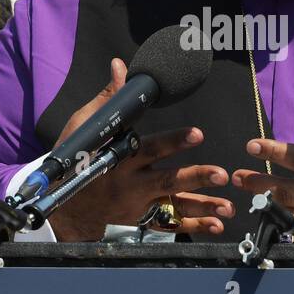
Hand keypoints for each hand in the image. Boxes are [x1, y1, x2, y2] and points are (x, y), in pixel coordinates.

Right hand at [46, 58, 232, 240]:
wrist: (65, 205)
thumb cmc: (77, 159)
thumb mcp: (85, 127)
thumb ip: (108, 100)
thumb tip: (119, 66)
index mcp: (120, 158)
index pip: (150, 147)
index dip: (174, 141)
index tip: (198, 134)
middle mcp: (131, 184)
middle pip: (167, 181)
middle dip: (195, 177)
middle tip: (220, 173)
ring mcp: (138, 205)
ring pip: (174, 207)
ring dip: (203, 207)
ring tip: (228, 207)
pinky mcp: (142, 220)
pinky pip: (170, 226)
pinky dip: (194, 227)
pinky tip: (217, 225)